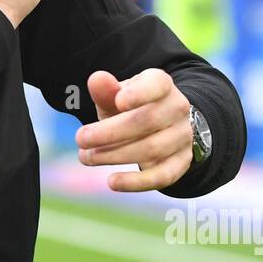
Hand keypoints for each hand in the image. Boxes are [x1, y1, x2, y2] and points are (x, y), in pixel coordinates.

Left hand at [75, 68, 193, 191]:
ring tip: (86, 157)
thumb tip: (96, 79)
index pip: (157, 85)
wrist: (162, 127)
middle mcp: (177, 109)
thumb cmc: (132, 108)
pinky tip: (112, 182)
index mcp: (162, 85)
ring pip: (152, 149)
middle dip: (110, 132)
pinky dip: (136, 182)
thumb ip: (107, 90)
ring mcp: (182, 137)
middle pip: (147, 121)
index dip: (140, 93)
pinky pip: (162, 176)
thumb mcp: (118, 96)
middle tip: (80, 139)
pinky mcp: (181, 163)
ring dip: (115, 155)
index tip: (119, 102)